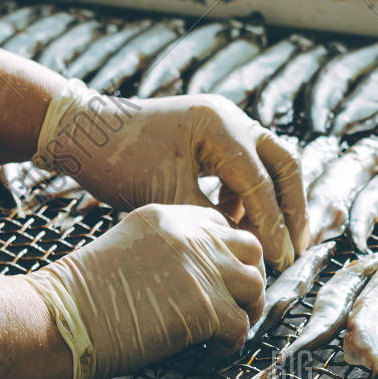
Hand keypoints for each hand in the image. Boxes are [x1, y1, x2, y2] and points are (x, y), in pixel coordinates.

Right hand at [22, 203, 264, 378]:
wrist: (64, 318)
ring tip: (231, 327)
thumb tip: (193, 277)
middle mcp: (190, 236)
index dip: (229, 253)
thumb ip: (164, 251)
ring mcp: (201, 270)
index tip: (226, 276)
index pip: (221, 224)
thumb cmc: (82, 295)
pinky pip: (241, 327)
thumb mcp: (125, 248)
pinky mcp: (206, 308)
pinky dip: (233, 344)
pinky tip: (214, 350)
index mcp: (168, 217)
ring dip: (247, 310)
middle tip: (240, 302)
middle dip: (250, 275)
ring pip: (255, 286)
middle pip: (250, 248)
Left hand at [33, 82, 307, 266]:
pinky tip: (242, 228)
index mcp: (219, 126)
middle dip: (293, 209)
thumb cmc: (118, 163)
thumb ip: (213, 223)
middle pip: (283, 164)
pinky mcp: (211, 135)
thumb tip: (249, 251)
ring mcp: (222, 122)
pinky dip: (250, 197)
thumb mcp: (168, 198)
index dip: (274, 226)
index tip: (282, 261)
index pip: (261, 183)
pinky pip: (245, 166)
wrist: (81, 134)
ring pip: (269, 164)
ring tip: (278, 243)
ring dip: (275, 203)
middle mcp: (229, 117)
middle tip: (297, 249)